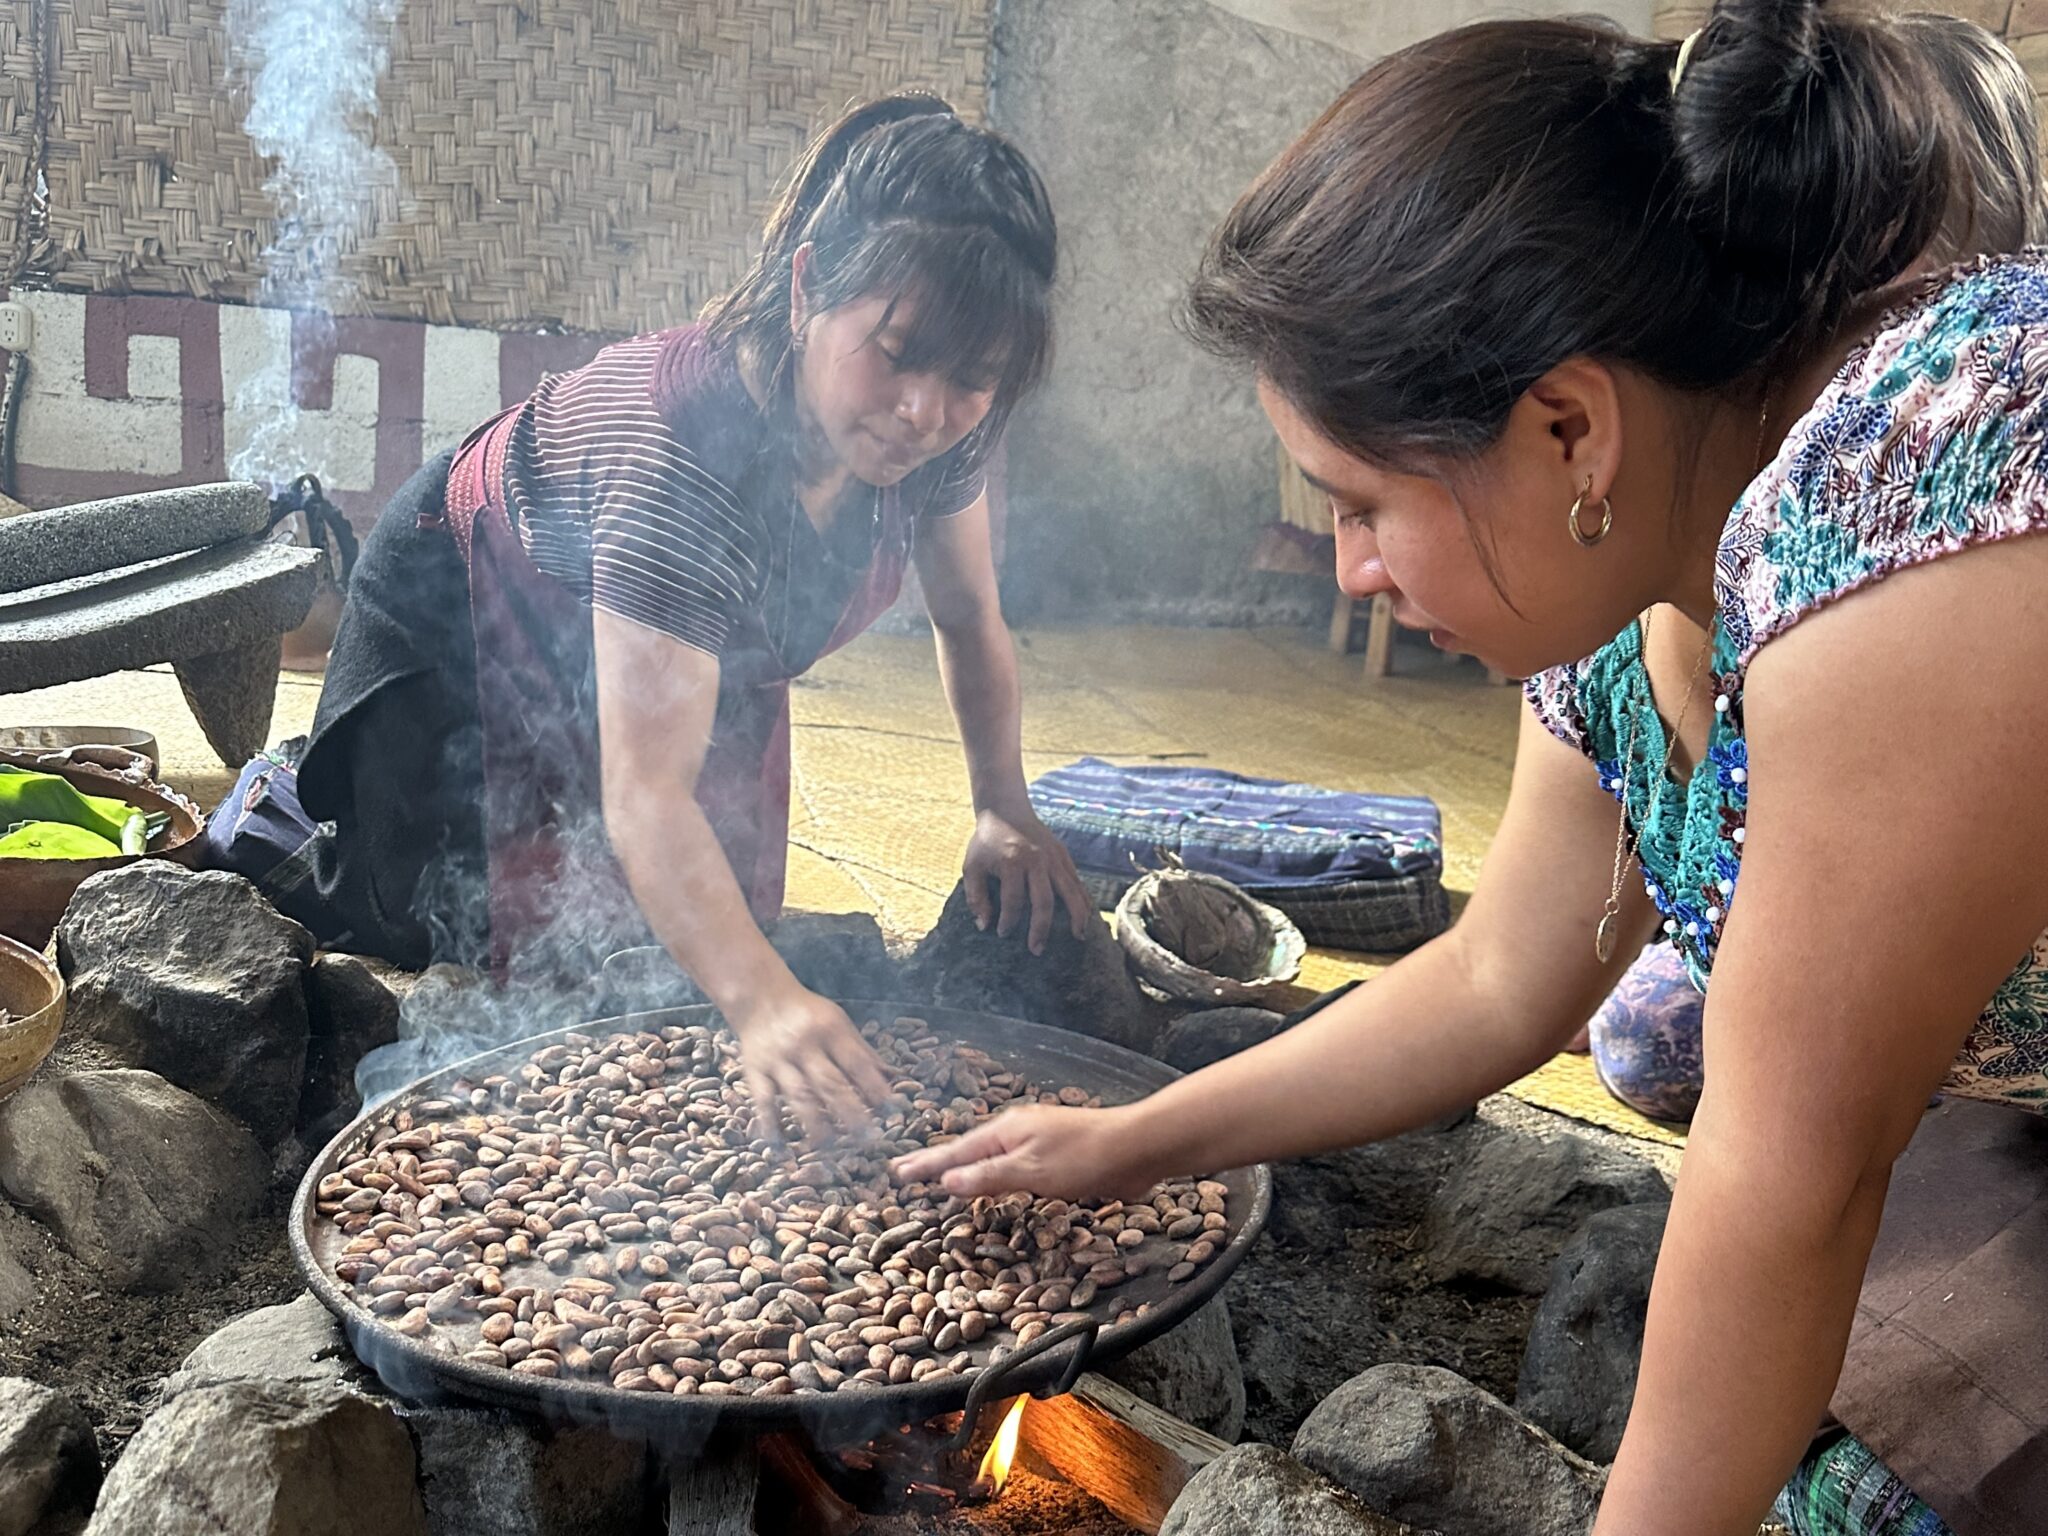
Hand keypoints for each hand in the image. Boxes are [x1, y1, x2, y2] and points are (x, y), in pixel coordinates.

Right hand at [726, 984, 893, 1147]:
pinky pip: (763, 1100)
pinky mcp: (755, 1071)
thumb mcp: (839, 1022)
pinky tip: (779, 1145)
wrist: (759, 997)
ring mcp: (778, 1060)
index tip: (891, 1112)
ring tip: (831, 1147)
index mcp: (830, 1031)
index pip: (857, 1063)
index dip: (875, 1088)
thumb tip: (894, 1077)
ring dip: (815, 1124)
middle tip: (869, 1139)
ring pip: (799, 1095)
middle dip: (851, 1113)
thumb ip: (863, 1052)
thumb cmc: (807, 1014)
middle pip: (830, 1083)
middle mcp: (804, 1046)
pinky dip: (770, 1123)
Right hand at [890, 1102, 1157, 1199]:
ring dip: (964, 1167)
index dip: (926, 1165)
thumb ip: (989, 1177)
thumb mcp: (1032, 1172)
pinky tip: (995, 1180)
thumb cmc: (1085, 1157)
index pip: (955, 1152)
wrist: (1138, 1146)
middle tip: (906, 1172)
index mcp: (1006, 1132)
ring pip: (991, 1156)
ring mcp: (1037, 1141)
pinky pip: (1013, 1165)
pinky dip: (993, 1172)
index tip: (897, 1173)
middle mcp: (1017, 1131)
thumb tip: (947, 1180)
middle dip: (937, 1162)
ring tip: (940, 1176)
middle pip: (968, 1150)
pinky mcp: (1057, 1156)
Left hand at [962, 804, 1095, 954]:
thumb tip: (984, 926)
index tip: (1003, 934)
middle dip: (1040, 929)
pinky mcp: (1064, 856)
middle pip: (1043, 901)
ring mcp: (1053, 858)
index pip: (1013, 900)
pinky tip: (1085, 918)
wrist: (1007, 810)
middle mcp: (1036, 860)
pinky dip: (1083, 901)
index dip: (1008, 921)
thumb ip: (975, 897)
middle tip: (1036, 950)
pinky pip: (1077, 882)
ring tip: (1078, 937)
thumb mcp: (972, 866)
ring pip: (1070, 892)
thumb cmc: (986, 843)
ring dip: (1075, 917)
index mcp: (1012, 862)